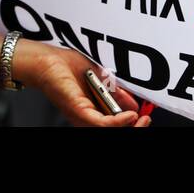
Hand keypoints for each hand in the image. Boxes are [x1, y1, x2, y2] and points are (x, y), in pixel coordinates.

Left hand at [16, 41, 151, 126]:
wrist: (47, 61)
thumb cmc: (67, 68)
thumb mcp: (101, 79)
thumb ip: (117, 93)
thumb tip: (133, 104)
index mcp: (93, 111)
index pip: (115, 124)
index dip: (133, 123)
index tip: (145, 115)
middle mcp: (87, 118)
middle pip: (115, 130)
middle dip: (136, 128)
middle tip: (146, 120)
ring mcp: (82, 117)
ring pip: (109, 131)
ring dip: (129, 127)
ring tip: (140, 118)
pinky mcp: (78, 111)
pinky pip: (100, 124)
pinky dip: (117, 122)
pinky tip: (128, 115)